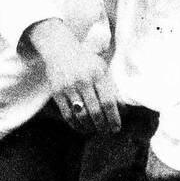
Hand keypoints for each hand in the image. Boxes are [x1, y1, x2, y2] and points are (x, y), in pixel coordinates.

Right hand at [27, 19, 120, 133]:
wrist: (60, 48)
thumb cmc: (86, 60)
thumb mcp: (102, 67)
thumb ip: (112, 87)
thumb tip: (123, 110)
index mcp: (97, 73)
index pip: (108, 102)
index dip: (113, 118)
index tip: (116, 128)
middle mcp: (82, 80)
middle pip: (95, 112)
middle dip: (102, 126)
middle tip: (106, 132)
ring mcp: (68, 87)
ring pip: (81, 116)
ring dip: (90, 127)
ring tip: (95, 130)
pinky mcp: (57, 93)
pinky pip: (68, 115)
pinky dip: (76, 125)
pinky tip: (82, 128)